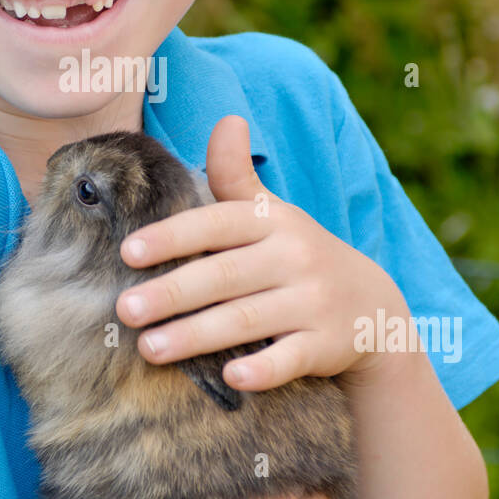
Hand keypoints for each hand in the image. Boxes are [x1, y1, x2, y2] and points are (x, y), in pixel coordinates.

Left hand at [115, 115, 411, 390]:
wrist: (374, 307)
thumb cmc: (298, 256)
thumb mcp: (274, 214)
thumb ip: (237, 176)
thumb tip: (227, 119)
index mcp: (273, 222)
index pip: (217, 224)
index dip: (173, 236)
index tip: (128, 251)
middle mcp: (294, 257)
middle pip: (224, 275)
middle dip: (171, 292)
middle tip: (123, 309)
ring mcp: (313, 302)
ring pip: (248, 319)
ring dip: (196, 335)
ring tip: (149, 349)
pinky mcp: (327, 345)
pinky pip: (291, 358)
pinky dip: (263, 369)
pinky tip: (232, 379)